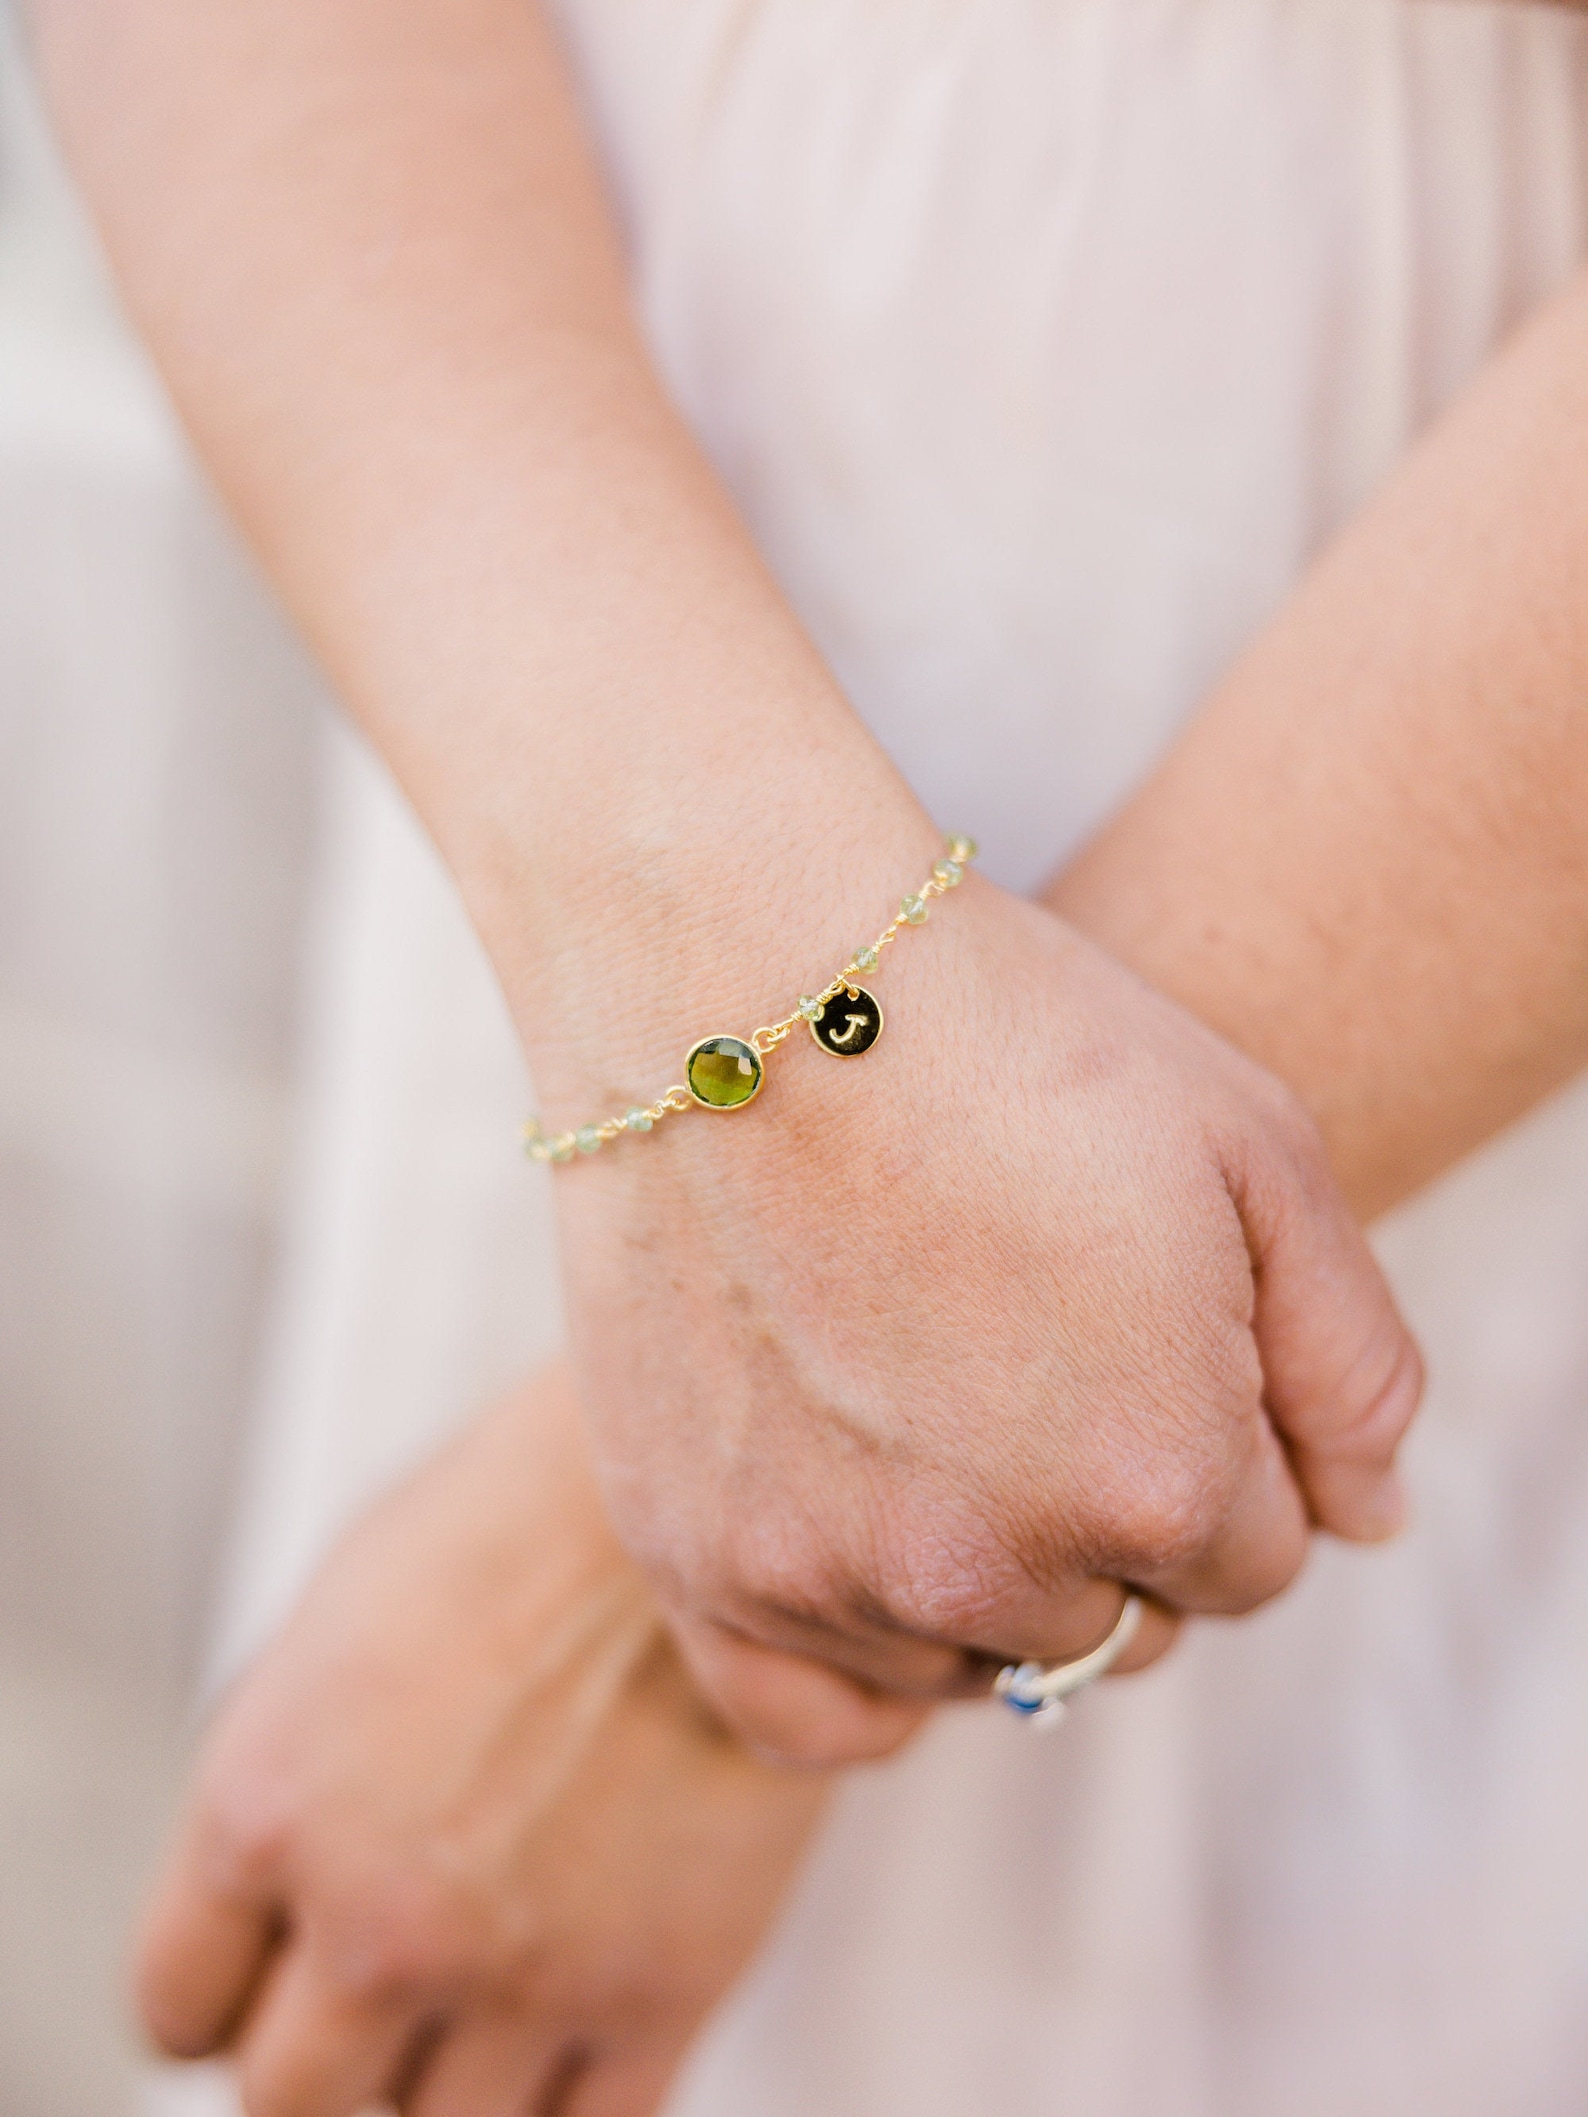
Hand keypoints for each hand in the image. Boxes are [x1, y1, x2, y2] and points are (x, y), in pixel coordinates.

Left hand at [135, 1367, 827, 2116]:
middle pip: (286, 2105)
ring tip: (482, 1995)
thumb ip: (284, 1776)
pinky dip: (562, 2106)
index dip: (218, 1995)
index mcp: (269, 1803)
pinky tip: (570, 2024)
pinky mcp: (664, 1990)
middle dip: (320, 2058)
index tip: (259, 1987)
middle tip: (370, 2002)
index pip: (177, 2003)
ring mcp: (523, 1966)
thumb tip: (268, 1892)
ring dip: (441, 2086)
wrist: (715, 1486)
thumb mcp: (341, 1615)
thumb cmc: (527, 1517)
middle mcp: (376, 1910)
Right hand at [557, 877, 1422, 1764]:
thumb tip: (1369, 1522)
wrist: (736, 975)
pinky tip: (879, 1569)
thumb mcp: (1254, 1145)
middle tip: (1044, 1356)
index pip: (1256, 1560)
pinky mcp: (698, 1560)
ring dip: (996, 1572)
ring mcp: (830, 1575)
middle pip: (1124, 1623)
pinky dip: (870, 1668)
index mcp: (1159, 1474)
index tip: (1152, 1337)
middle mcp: (995, 1564)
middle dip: (1119, 1516)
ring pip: (983, 1660)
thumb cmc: (1003, 1034)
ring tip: (945, 1405)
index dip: (1224, 1442)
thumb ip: (1352, 1366)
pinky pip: (816, 1719)